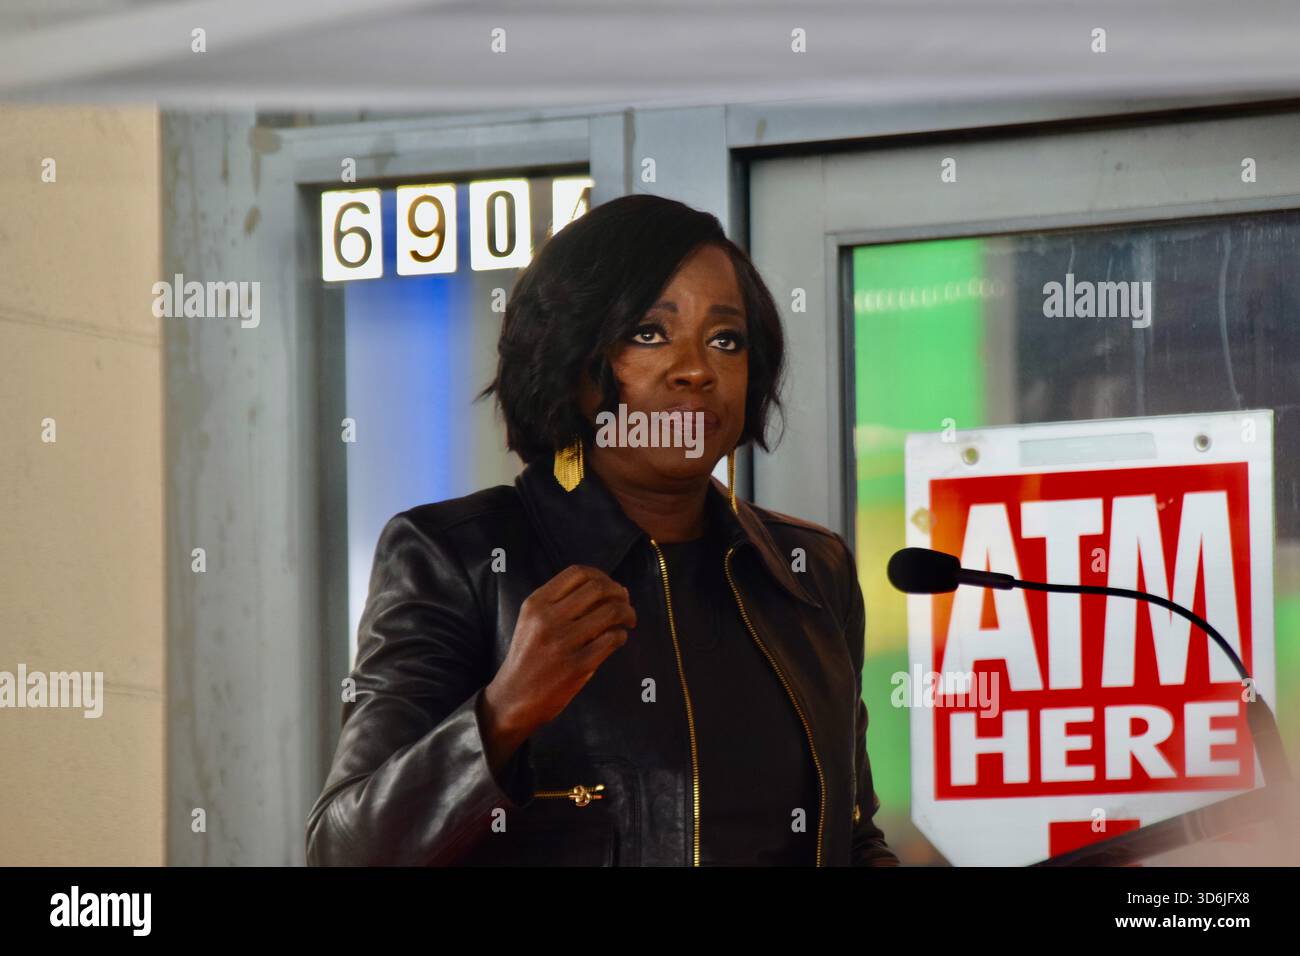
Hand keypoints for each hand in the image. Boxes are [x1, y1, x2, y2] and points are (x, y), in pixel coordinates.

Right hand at [480, 565, 635, 768]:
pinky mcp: (577, 666)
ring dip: (627, 613)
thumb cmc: (530, 656)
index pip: (577, 573)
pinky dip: (622, 636)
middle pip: (598, 588)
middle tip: (625, 603)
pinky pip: (612, 639)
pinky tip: (618, 639)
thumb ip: (565, 603)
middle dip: (619, 593)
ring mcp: (562, 643)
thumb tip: (616, 588)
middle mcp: (547, 619)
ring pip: (611, 612)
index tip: (611, 587)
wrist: (513, 698)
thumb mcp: (534, 621)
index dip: (602, 576)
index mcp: (536, 604)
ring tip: (628, 621)